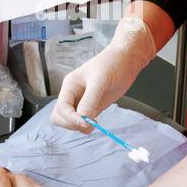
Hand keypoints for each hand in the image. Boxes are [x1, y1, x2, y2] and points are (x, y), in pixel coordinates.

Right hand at [52, 17, 156, 131]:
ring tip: (95, 122)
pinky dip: (88, 126)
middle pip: (60, 117)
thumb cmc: (112, 63)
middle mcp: (72, 95)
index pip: (61, 108)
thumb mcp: (100, 81)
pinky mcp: (92, 107)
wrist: (127, 60)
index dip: (71, 118)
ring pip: (70, 121)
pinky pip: (83, 121)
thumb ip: (90, 100)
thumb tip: (83, 118)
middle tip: (89, 123)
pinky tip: (97, 122)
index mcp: (70, 85)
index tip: (85, 122)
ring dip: (79, 126)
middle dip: (72, 124)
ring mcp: (82, 102)